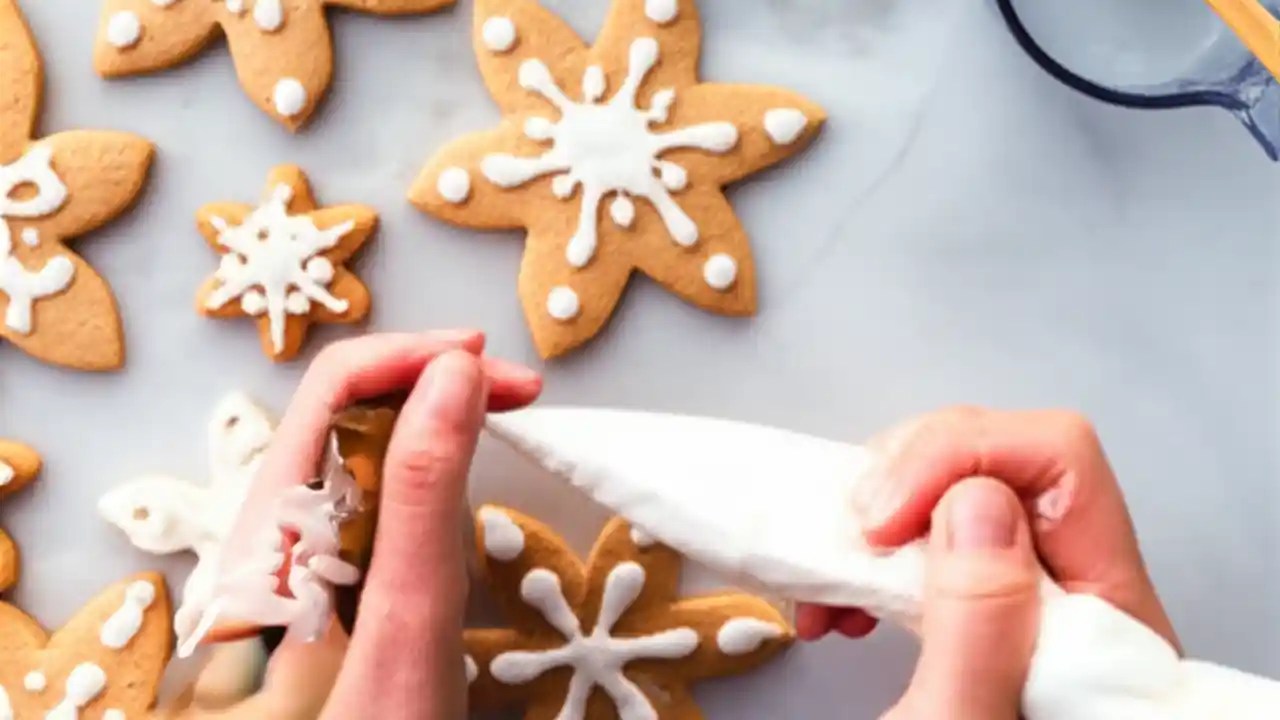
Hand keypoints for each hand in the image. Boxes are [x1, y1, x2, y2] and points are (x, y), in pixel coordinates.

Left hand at [165, 330, 541, 719]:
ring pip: (354, 452)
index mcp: (276, 527)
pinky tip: (453, 492)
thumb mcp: (404, 622)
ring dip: (426, 420)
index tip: (500, 373)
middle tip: (514, 394)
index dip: (420, 358)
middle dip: (431, 381)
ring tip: (494, 423)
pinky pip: (362, 502)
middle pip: (343, 409)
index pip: (338, 387)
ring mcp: (291, 561)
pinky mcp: (316, 591)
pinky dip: (417, 474)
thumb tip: (452, 374)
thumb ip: (421, 494)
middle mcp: (272, 532)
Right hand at [796, 408, 1178, 717]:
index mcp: (1104, 620)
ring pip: (953, 490)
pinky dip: (864, 552)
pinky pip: (920, 536)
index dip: (960, 460)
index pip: (1060, 462)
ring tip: (832, 583)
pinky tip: (837, 602)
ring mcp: (1019, 601)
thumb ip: (981, 621)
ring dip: (875, 518)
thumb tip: (978, 499)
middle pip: (1003, 460)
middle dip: (905, 482)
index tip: (881, 520)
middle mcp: (1072, 597)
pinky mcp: (969, 610)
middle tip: (852, 541)